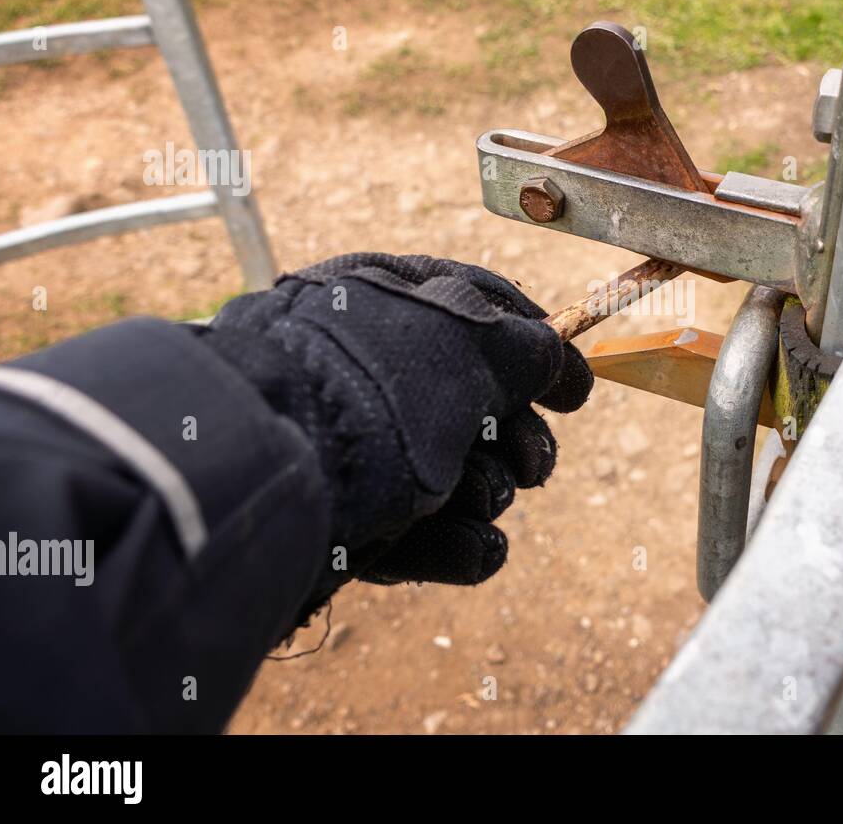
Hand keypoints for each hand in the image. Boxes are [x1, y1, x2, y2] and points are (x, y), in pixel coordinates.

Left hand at [197, 253, 591, 610]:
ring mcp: (355, 445)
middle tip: (536, 467)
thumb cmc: (372, 386)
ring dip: (484, 490)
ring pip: (453, 471)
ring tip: (478, 498)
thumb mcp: (468, 345)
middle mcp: (370, 366)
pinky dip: (454, 543)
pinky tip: (473, 547)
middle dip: (517, 438)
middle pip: (473, 402)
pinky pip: (422, 530)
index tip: (576, 394)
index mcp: (387, 295)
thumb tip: (549, 351)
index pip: (478, 307)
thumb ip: (524, 346)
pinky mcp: (347, 518)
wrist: (266, 473)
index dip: (537, 348)